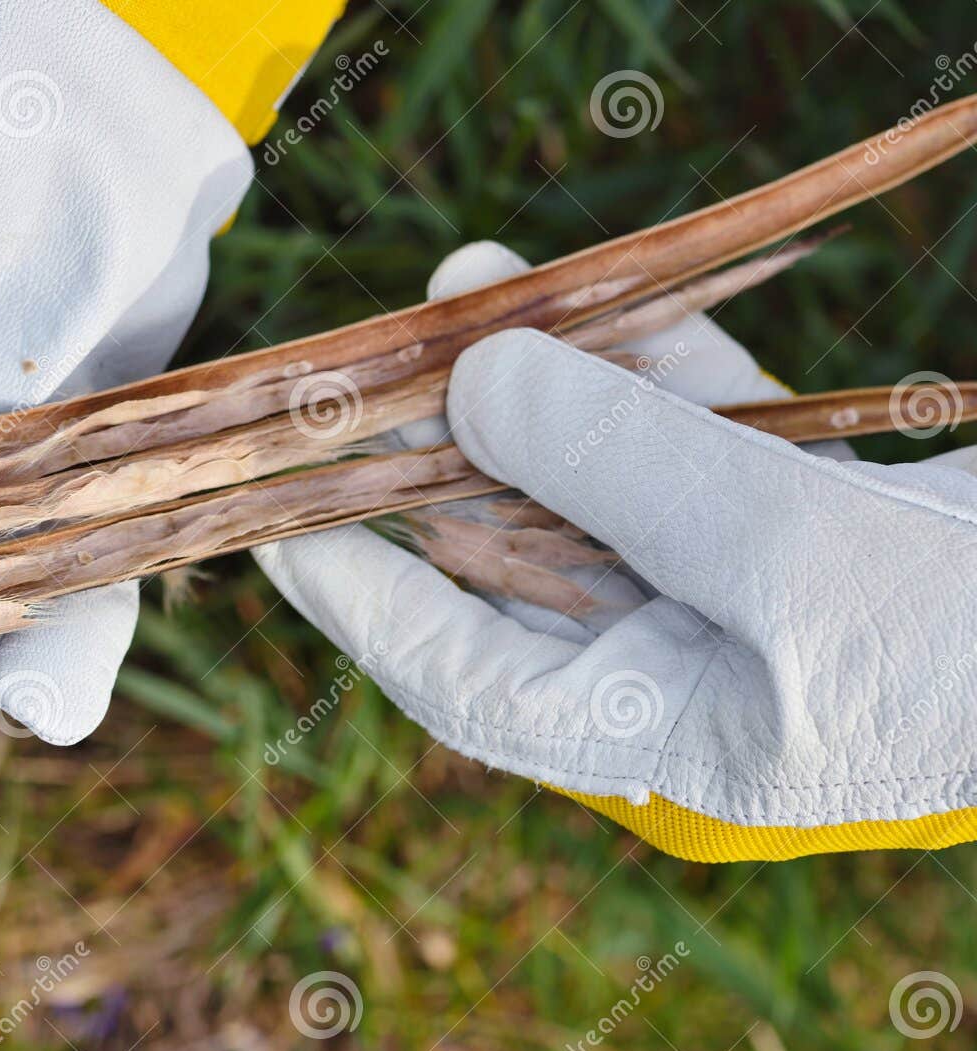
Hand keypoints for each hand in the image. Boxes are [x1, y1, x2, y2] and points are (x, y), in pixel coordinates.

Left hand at [259, 244, 976, 859]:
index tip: (274, 513)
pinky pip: (705, 437)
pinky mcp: (806, 514)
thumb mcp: (794, 564)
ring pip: (602, 478)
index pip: (453, 672)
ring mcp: (741, 588)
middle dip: (446, 455)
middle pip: (516, 558)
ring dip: (543, 382)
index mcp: (656, 737)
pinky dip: (663, 366)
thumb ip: (625, 473)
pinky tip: (611, 294)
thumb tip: (473, 384)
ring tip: (465, 285)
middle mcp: (681, 671)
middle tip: (365, 365)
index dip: (356, 593)